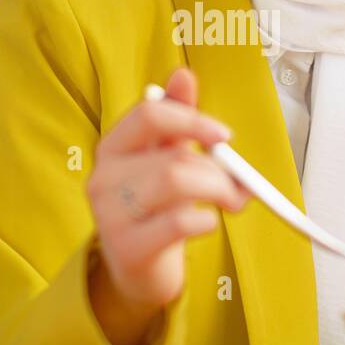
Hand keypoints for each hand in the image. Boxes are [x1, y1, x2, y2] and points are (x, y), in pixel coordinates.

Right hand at [85, 67, 250, 344]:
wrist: (137, 270)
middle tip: (240, 184)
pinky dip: (205, 220)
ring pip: (176, 182)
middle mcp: (104, 177)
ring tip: (232, 202)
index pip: (149, 115)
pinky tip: (208, 223)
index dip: (193, 120)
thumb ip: (175, 117)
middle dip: (218, 169)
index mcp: (113, 147)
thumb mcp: (163, 157)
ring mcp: (111, 214)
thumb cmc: (155, 207)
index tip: (225, 136)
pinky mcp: (127, 249)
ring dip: (218, 191)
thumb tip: (183, 74)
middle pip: (172, 154)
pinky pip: (177, 224)